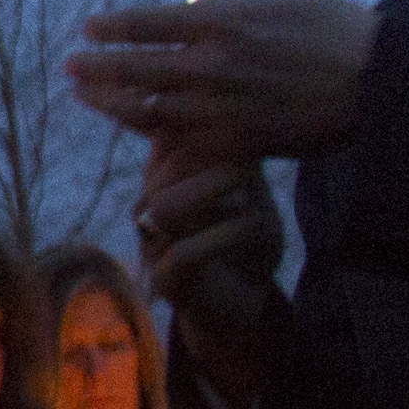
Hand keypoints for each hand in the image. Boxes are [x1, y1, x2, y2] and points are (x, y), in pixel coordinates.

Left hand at [64, 0, 376, 166]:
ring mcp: (226, 109)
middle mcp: (219, 67)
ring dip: (113, 103)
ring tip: (86, 96)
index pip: (150, 24)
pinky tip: (132, 126)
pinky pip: (182, 143)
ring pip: (152, 110)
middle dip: (99, 68)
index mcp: (226, 22)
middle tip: (68, 66)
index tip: (89, 27)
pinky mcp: (239, 143)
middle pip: (140, 70)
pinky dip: (151, 135)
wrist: (380, 85)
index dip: (113, 27)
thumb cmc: (330, 25)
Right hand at [136, 145, 290, 404]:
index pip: (162, 138)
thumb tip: (244, 102)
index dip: (192, 127)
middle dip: (207, 159)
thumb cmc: (247, 242)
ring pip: (165, 207)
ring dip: (212, 194)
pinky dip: (226, 236)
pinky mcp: (166, 282)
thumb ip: (242, 154)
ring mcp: (152, 246)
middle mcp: (150, 209)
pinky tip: (257, 228)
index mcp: (166, 181)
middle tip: (248, 165)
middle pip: (160, 167)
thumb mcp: (251, 192)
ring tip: (248, 198)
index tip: (233, 123)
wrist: (243, 306)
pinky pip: (183, 253)